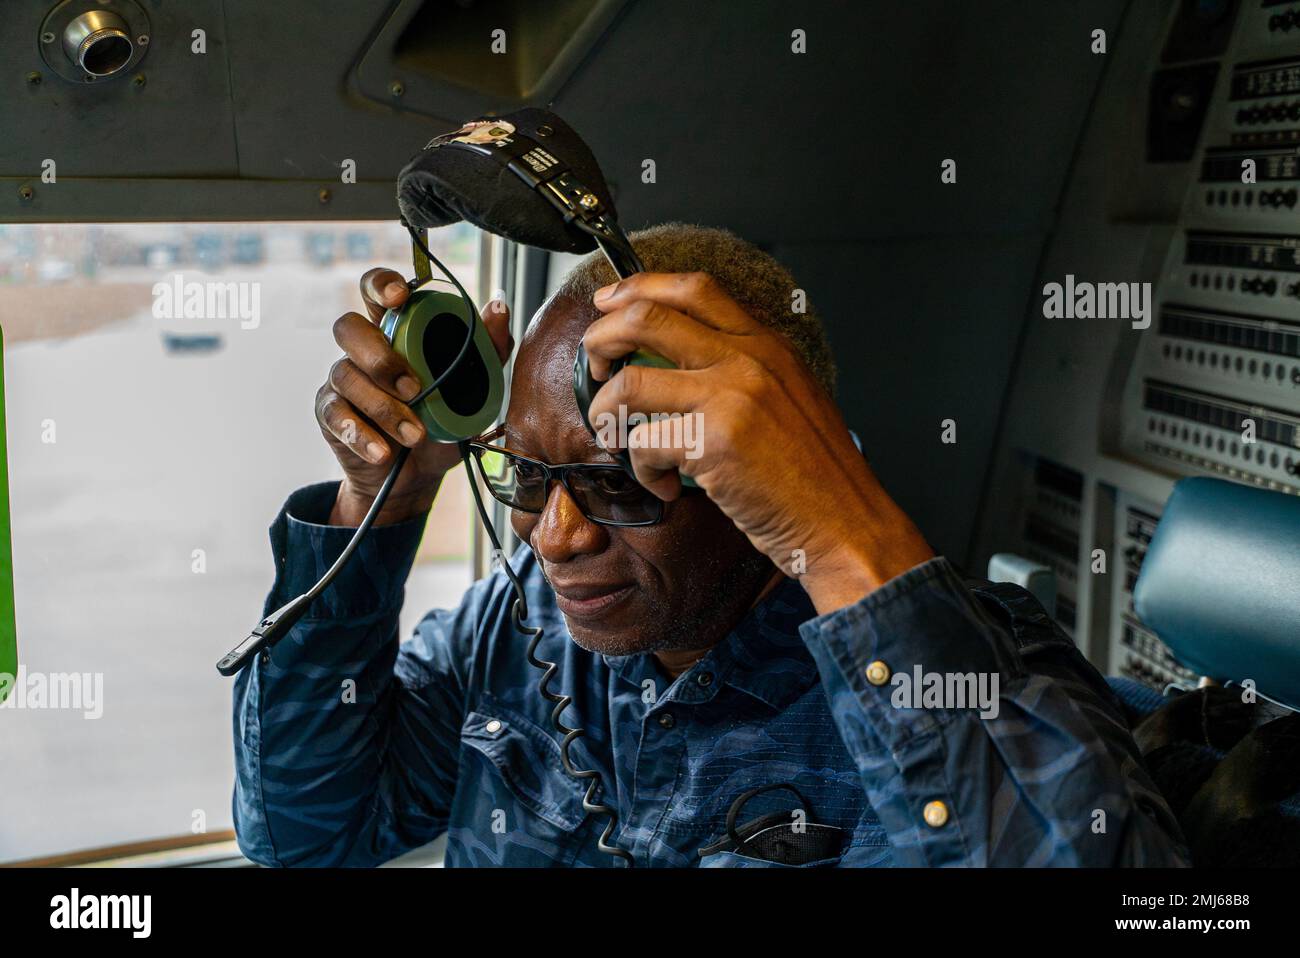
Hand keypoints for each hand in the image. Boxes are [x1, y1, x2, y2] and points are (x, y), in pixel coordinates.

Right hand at [316, 267, 512, 525]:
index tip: (399, 297)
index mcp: (397, 330)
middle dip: (380, 357)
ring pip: (345, 375)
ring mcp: (343, 379)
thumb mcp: (475, 390)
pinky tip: (384, 452)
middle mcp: (363, 348)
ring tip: (415, 435)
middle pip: (349, 327)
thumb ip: (488, 349)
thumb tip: (498, 308)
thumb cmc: (445, 421)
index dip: (381, 284)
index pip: (375, 290)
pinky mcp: (330, 414)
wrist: (420, 474)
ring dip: (383, 407)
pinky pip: (336, 415)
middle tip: (415, 389)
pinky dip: (363, 435)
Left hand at [582, 272, 933, 612]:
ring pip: (629, 382)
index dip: (639, 287)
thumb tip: (680, 367)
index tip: (608, 303)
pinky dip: (641, 470)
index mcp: (767, 345)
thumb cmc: (818, 475)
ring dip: (608, 412)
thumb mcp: (792, 399)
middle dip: (601, 338)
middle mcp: (749, 359)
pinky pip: (642, 443)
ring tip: (618, 437)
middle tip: (593, 367)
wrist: (847, 523)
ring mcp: (731, 396)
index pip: (694, 288)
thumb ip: (746, 372)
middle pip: (646, 317)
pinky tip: (663, 486)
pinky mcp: (714, 441)